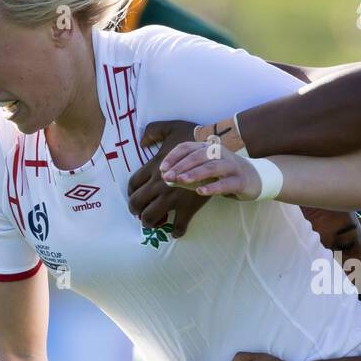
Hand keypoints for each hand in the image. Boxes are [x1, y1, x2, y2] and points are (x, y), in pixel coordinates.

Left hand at [127, 120, 209, 235]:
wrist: (228, 154)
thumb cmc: (202, 142)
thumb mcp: (174, 128)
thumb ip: (155, 131)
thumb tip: (142, 141)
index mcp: (157, 164)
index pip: (134, 182)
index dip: (131, 194)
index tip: (136, 199)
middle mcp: (164, 179)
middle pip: (139, 201)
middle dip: (136, 211)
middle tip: (141, 215)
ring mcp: (176, 193)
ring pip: (154, 213)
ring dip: (152, 222)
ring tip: (157, 224)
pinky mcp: (192, 205)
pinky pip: (181, 221)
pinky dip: (177, 229)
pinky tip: (176, 232)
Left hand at [160, 141, 261, 199]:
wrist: (256, 178)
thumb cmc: (225, 175)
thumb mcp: (206, 170)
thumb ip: (188, 172)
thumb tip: (167, 178)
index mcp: (209, 148)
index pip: (187, 147)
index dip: (173, 157)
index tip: (162, 169)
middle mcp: (219, 153)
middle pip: (197, 156)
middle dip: (180, 166)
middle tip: (167, 177)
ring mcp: (231, 166)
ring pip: (211, 167)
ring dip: (194, 173)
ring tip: (181, 180)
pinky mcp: (240, 180)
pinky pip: (225, 183)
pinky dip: (212, 187)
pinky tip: (200, 192)